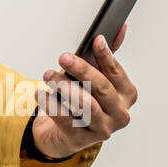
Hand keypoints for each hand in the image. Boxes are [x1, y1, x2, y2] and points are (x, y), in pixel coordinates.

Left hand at [31, 23, 138, 159]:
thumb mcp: (95, 75)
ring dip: (65, 87)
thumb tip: (119, 27)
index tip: (96, 40)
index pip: (116, 72)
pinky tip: (41, 93)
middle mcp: (119, 113)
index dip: (106, 56)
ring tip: (49, 75)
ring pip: (85, 105)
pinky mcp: (82, 139)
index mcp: (126, 94)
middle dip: (82, 70)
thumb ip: (105, 54)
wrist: (67, 132)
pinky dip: (51, 104)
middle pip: (102, 88)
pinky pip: (65, 119)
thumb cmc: (84, 98)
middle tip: (63, 57)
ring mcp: (103, 128)